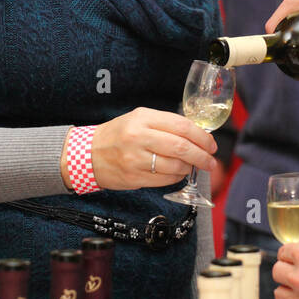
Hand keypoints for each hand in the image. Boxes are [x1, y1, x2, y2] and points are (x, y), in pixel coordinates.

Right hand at [78, 107, 217, 190]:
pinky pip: (165, 180)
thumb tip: (197, 136)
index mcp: (143, 118)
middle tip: (210, 161)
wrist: (88, 154)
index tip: (211, 144)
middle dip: (201, 156)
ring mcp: (136, 159)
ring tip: (193, 167)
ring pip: (175, 166)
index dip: (201, 136)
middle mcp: (139, 137)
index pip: (182, 126)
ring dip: (190, 168)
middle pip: (181, 147)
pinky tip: (177, 173)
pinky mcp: (134, 177)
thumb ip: (166, 124)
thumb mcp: (140, 119)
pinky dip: (177, 177)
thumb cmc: (118, 134)